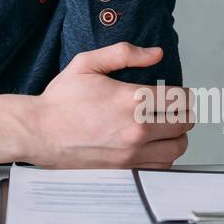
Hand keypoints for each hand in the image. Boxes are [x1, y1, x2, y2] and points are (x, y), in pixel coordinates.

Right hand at [27, 42, 192, 168]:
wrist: (39, 132)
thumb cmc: (60, 100)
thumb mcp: (87, 64)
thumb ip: (123, 53)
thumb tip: (155, 53)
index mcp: (131, 99)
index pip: (180, 98)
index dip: (184, 93)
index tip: (178, 93)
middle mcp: (137, 128)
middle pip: (184, 122)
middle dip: (183, 112)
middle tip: (174, 108)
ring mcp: (132, 152)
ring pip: (178, 147)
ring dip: (177, 136)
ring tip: (167, 127)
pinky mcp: (126, 169)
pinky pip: (162, 166)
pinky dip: (165, 156)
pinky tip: (155, 146)